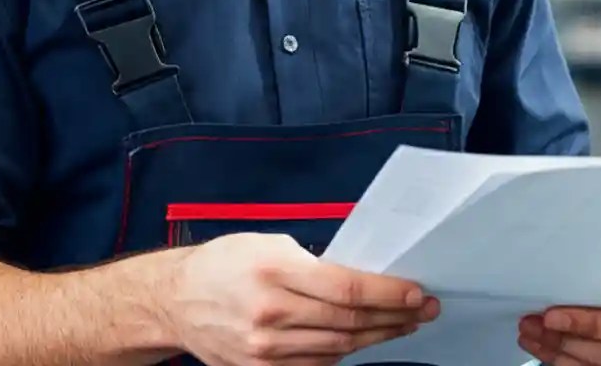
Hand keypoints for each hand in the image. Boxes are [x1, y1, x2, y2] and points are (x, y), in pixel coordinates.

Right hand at [166, 232, 438, 365]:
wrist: (175, 300)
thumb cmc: (226, 263)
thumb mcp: (270, 244)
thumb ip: (315, 264)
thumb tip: (364, 279)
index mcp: (274, 272)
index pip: (347, 290)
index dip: (389, 294)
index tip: (417, 293)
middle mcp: (269, 315)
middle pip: (348, 323)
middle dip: (394, 317)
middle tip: (424, 310)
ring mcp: (264, 349)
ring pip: (338, 349)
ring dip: (378, 338)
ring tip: (404, 325)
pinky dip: (345, 354)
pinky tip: (364, 341)